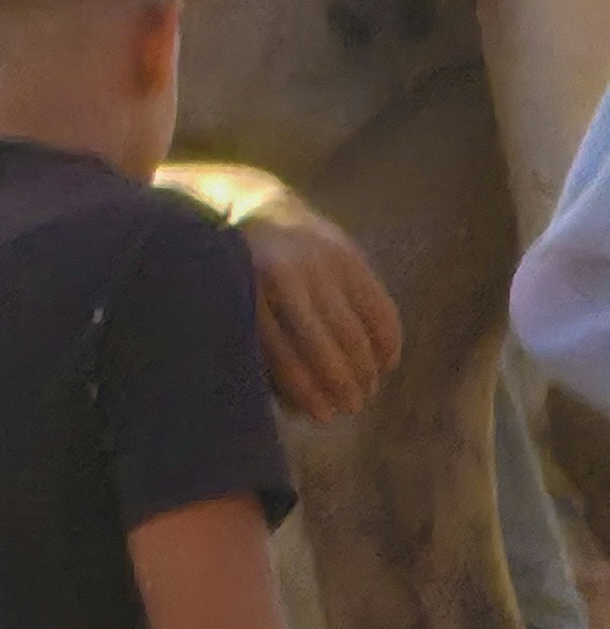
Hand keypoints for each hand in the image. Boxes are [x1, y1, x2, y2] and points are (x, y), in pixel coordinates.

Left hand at [249, 205, 406, 427]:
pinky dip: (388, 339)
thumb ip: (262, 353)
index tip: (322, 416)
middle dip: (342, 382)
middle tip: (352, 408)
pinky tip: (387, 363)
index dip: (306, 389)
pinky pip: (378, 306)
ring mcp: (320, 263)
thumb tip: (296, 410)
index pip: (283, 352)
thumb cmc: (248, 282)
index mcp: (250, 293)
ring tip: (368, 392)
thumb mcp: (241, 308)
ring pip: (353, 328)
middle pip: (322, 342)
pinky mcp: (350, 255)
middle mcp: (286, 275)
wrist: (262, 212)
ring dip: (366, 368)